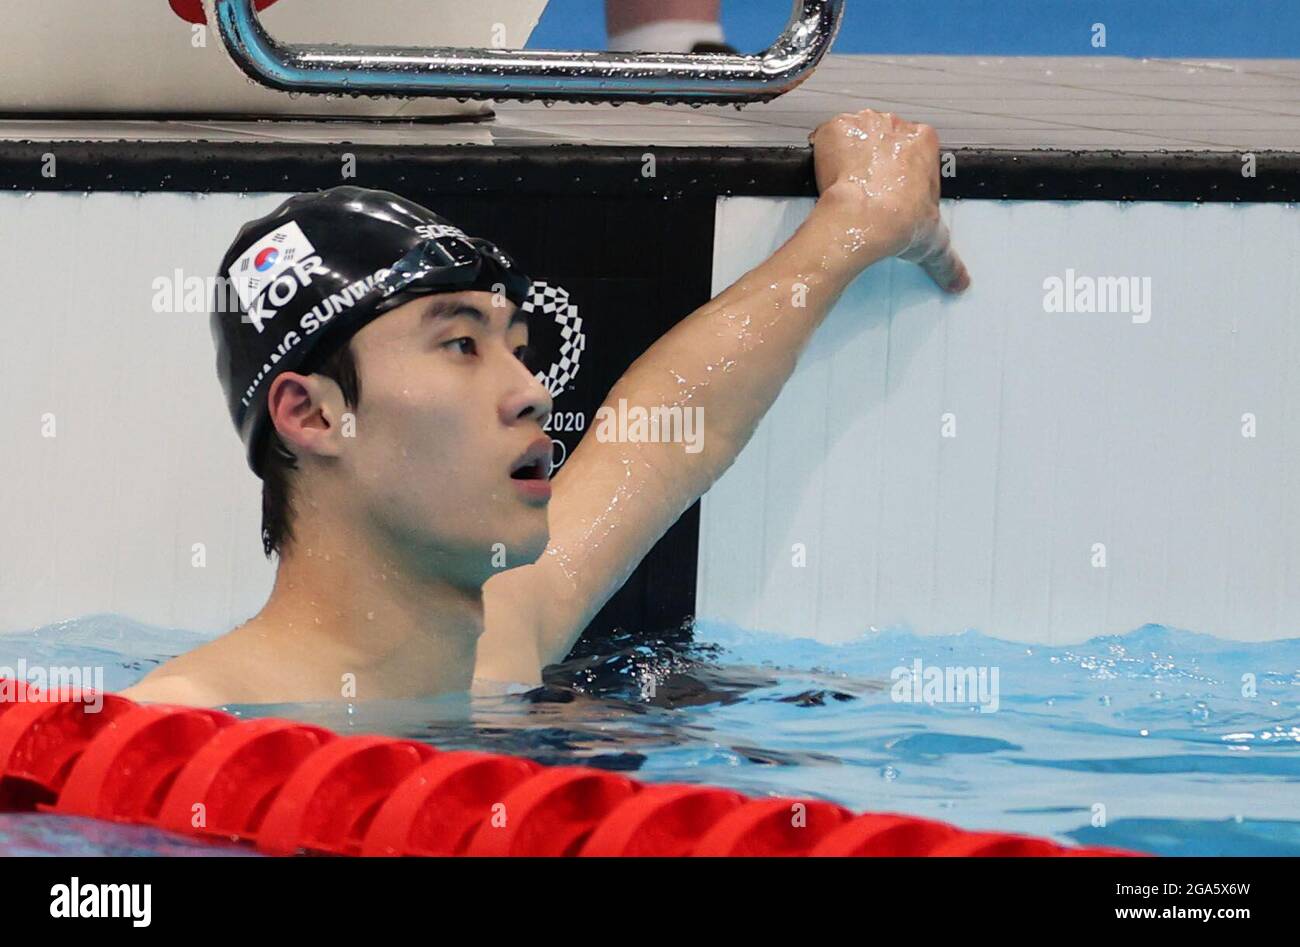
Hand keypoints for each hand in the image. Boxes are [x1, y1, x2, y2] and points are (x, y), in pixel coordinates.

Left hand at [809, 108, 969, 292]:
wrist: (861, 219)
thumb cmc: (899, 222)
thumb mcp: (934, 243)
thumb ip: (948, 262)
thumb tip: (960, 283)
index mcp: (924, 141)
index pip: (914, 153)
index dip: (903, 176)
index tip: (895, 195)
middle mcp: (894, 125)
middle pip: (884, 140)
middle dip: (876, 163)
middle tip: (869, 193)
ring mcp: (863, 125)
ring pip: (856, 136)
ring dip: (851, 155)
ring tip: (848, 186)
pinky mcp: (834, 130)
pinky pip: (827, 137)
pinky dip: (825, 153)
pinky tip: (830, 177)